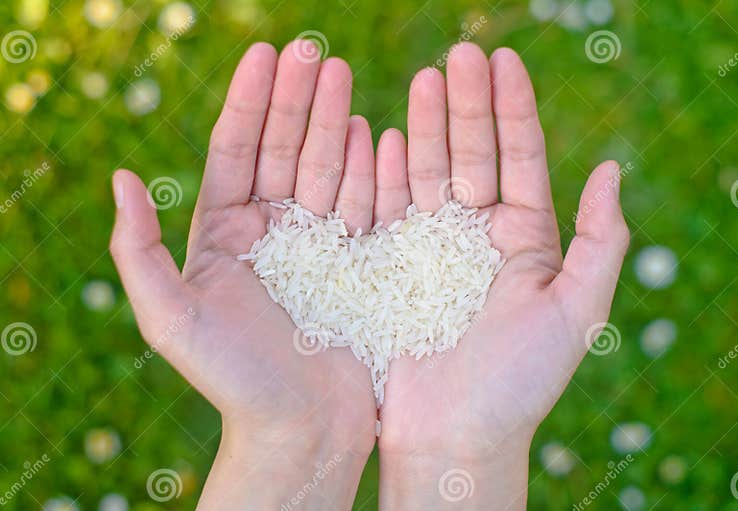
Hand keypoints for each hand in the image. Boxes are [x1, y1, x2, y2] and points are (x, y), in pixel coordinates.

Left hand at [110, 41, 377, 508]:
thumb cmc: (235, 382)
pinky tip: (377, 133)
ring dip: (333, 122)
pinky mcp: (359, 264)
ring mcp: (319, 246)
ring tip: (342, 76)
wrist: (302, 432)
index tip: (265, 54)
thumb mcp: (172, 319)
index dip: (249, 103)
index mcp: (225, 235)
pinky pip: (365, 205)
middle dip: (296, 99)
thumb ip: (141, 251)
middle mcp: (271, 233)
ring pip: (324, 169)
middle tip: (313, 51)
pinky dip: (370, 169)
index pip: (236, 153)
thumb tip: (120, 178)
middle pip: (283, 150)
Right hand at [377, 43, 628, 508]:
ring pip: (430, 175)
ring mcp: (430, 251)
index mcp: (526, 243)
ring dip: (428, 126)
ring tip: (423, 80)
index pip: (519, 161)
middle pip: (473, 157)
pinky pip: (387, 209)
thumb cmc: (517, 383)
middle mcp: (479, 240)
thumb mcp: (575, 312)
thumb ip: (601, 242)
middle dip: (467, 105)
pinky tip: (388, 136)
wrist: (452, 437)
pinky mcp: (389, 269)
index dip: (512, 110)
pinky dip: (387, 172)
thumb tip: (610, 169)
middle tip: (457, 55)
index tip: (502, 61)